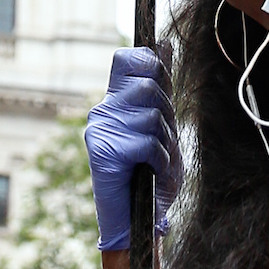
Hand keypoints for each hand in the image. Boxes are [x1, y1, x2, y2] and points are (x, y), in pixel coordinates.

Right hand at [85, 49, 181, 250]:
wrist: (135, 223)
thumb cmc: (151, 176)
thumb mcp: (161, 127)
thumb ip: (160, 91)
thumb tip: (165, 45)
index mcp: (113, 101)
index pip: (127, 58)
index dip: (151, 65)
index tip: (162, 89)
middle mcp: (102, 111)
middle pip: (149, 84)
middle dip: (168, 113)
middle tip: (162, 140)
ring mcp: (101, 131)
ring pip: (152, 115)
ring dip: (166, 141)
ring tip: (157, 160)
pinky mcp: (104, 153)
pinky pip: (148, 143)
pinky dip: (160, 160)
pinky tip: (152, 172)